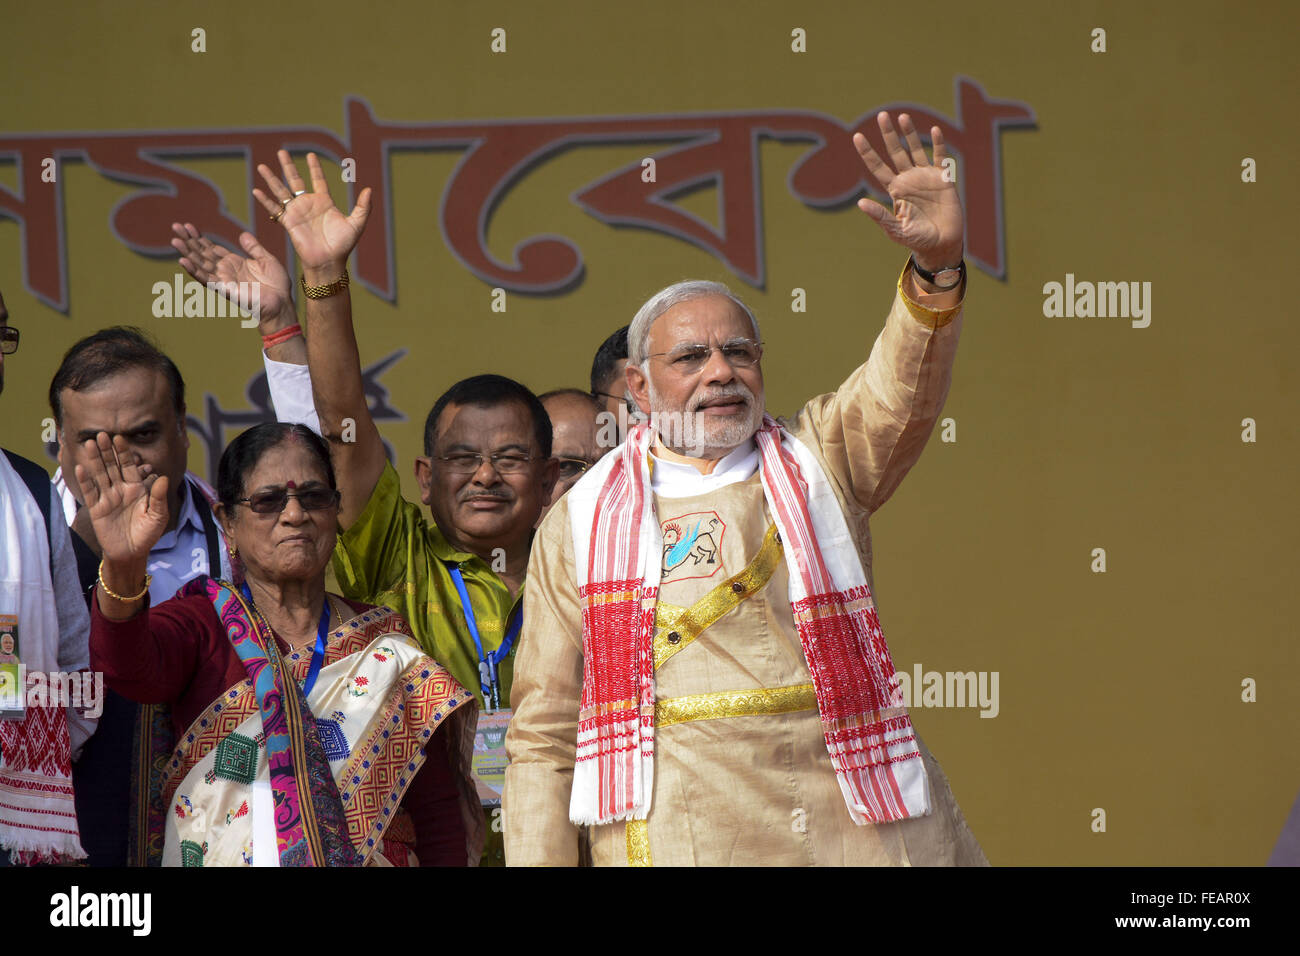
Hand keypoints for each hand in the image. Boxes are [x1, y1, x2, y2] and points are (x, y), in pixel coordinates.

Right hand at [74, 433, 169, 565]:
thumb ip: (159, 497)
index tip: (120, 438)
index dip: (124, 453)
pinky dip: (85, 481)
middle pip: (112, 466)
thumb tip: (163, 477)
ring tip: (90, 444)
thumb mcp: (158, 515)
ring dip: (95, 460)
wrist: (132, 553)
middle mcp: (121, 489)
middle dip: (107, 451)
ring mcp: (108, 498)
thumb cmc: (148, 534)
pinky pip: (90, 492)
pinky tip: (81, 468)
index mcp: (137, 488)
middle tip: (102, 434)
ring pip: (100, 475)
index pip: (129, 466)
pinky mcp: (97, 509)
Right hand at [171, 223, 292, 330]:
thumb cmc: (276, 285)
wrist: (281, 303)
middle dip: (189, 240)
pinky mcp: (225, 289)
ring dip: (187, 253)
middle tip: (175, 226)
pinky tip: (183, 261)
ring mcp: (224, 280)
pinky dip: (194, 271)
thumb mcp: (266, 260)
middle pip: (202, 253)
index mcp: (234, 262)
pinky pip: (206, 280)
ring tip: (174, 240)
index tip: (188, 226)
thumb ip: (254, 248)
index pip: (212, 248)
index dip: (200, 237)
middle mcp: (226, 271)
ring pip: (200, 264)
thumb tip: (243, 234)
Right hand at [254, 150, 370, 272]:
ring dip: (271, 179)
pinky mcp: (288, 222)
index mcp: (324, 202)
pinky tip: (256, 191)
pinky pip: (274, 209)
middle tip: (281, 151)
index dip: (315, 167)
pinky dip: (265, 201)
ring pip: (281, 191)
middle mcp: (308, 204)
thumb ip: (363, 207)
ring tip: (262, 166)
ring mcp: (297, 212)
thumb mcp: (357, 224)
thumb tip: (370, 190)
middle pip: (295, 180)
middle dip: (288, 166)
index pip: (318, 179)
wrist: (329, 262)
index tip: (310, 154)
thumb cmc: (343, 245)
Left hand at [854, 112, 963, 270]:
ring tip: (902, 116)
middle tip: (881, 115)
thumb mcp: (895, 230)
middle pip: (895, 152)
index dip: (867, 152)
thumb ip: (880, 216)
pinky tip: (934, 130)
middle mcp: (908, 179)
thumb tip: (860, 202)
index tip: (856, 136)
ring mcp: (925, 177)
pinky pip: (939, 157)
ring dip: (909, 133)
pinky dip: (938, 144)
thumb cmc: (916, 240)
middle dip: (888, 134)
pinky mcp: (943, 179)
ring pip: (915, 149)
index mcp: (894, 190)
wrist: (941, 245)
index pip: (877, 167)